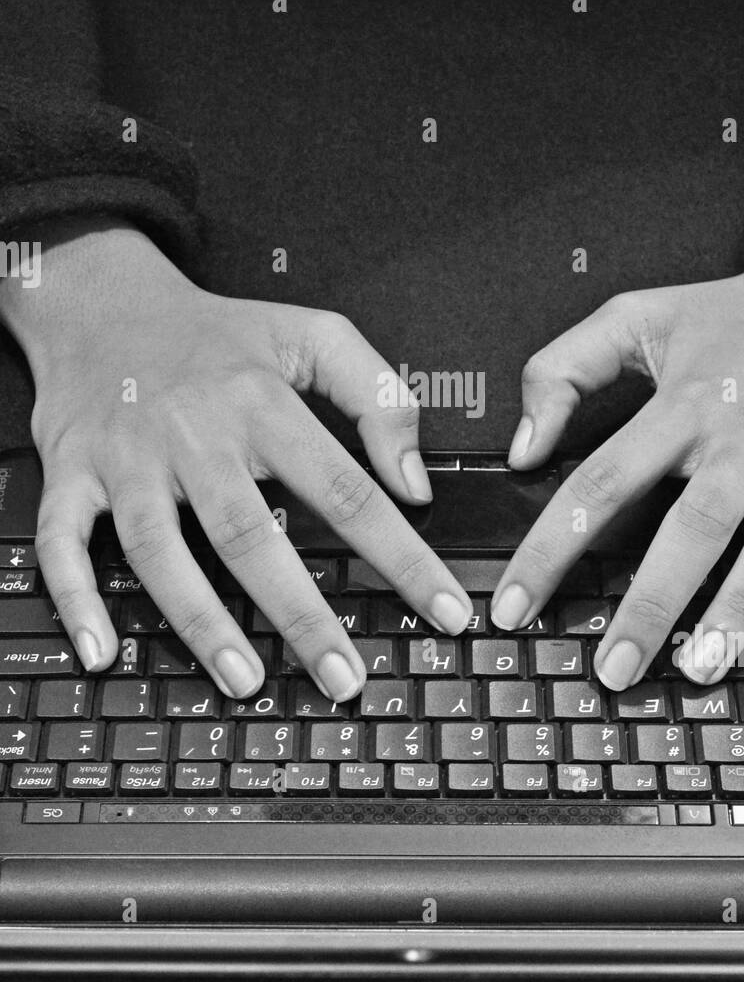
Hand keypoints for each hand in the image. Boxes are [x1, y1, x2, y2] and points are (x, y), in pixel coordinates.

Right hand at [0, 220, 471, 699]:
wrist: (103, 301)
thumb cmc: (217, 334)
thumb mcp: (312, 334)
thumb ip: (380, 396)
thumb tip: (415, 483)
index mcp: (261, 401)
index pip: (346, 489)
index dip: (401, 555)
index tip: (443, 610)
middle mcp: (194, 434)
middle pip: (251, 534)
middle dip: (302, 615)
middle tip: (345, 679)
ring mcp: (128, 458)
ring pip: (159, 548)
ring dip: (199, 620)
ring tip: (244, 679)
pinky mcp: (72, 473)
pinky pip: (62, 541)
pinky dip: (76, 597)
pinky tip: (101, 650)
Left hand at [491, 177, 743, 687]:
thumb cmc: (736, 310)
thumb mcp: (637, 318)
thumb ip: (563, 372)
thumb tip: (522, 447)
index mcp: (684, 402)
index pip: (601, 481)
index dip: (552, 547)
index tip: (515, 606)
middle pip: (692, 527)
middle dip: (650, 605)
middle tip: (613, 670)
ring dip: (737, 611)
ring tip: (697, 670)